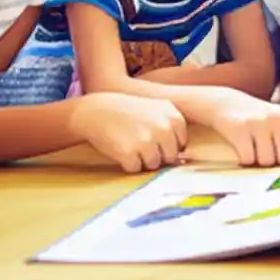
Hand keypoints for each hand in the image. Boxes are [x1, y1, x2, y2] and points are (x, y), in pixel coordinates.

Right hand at [68, 92, 187, 172]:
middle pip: (170, 157)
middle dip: (156, 154)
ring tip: (129, 142)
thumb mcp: (156, 110)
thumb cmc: (128, 112)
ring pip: (154, 165)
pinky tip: (120, 147)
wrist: (96, 110)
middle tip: (139, 140)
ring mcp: (147, 140)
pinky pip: (135, 169)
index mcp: (174, 116)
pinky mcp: (130, 152)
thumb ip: (172, 130)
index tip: (151, 134)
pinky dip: (127, 163)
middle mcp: (164, 127)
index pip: (181, 144)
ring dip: (141, 159)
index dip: (165, 144)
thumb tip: (183, 161)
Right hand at [201, 90, 279, 165]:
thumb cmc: (256, 118)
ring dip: (258, 160)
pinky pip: (248, 159)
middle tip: (264, 146)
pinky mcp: (241, 130)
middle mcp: (278, 119)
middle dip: (274, 159)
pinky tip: (241, 146)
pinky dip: (244, 159)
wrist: (225, 102)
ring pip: (267, 161)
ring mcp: (259, 123)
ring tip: (253, 144)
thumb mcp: (278, 120)